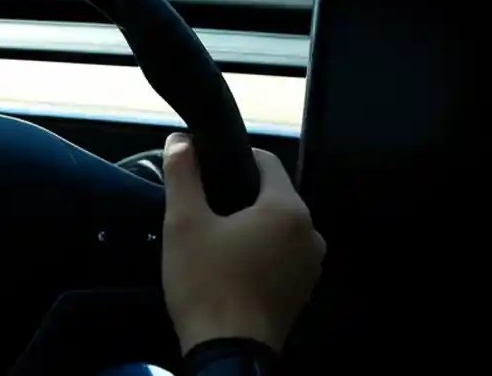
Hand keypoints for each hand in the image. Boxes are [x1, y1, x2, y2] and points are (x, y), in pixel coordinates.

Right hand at [161, 134, 324, 352]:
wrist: (227, 352)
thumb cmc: (207, 281)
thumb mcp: (184, 222)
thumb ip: (182, 174)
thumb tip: (180, 139)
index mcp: (288, 208)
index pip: (266, 162)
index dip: (233, 159)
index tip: (205, 173)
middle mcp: (311, 233)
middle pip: (272, 196)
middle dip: (239, 198)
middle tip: (202, 211)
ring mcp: (311, 266)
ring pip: (277, 229)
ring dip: (250, 228)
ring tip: (213, 241)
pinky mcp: (303, 292)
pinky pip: (281, 257)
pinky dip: (260, 254)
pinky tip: (230, 267)